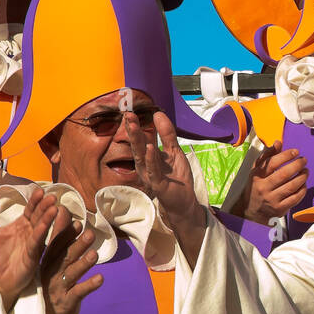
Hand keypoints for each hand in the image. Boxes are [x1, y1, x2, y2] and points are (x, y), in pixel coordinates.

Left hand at [0, 189, 59, 309]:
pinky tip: (45, 224)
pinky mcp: (33, 254)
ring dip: (47, 217)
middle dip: (44, 206)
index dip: (35, 201)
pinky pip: (37, 241)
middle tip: (50, 196)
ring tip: (53, 207)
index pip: (30, 210)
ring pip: (41, 227)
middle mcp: (30, 232)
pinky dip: (41, 232)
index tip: (39, 191)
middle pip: (38, 216)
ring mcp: (33, 242)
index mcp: (21, 225)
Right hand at [39, 216, 102, 313]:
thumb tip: (68, 215)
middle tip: (90, 234)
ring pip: (72, 274)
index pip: (56, 246)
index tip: (78, 223)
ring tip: (94, 255)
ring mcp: (59, 288)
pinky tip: (101, 278)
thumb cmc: (53, 283)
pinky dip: (89, 285)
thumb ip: (62, 241)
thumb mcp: (54, 263)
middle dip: (77, 245)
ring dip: (83, 264)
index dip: (67, 235)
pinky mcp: (67, 301)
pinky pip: (79, 292)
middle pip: (65, 258)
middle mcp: (51, 273)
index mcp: (48, 262)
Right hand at [126, 109, 206, 262]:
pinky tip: (149, 147)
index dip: (135, 126)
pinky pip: (153, 170)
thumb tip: (158, 114)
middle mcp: (145, 166)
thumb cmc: (177, 178)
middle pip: (137, 145)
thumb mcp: (174, 152)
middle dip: (132, 130)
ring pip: (141, 156)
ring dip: (138, 140)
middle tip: (128, 114)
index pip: (140, 139)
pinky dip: (151, 159)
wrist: (185, 202)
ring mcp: (150, 175)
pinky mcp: (157, 184)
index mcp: (148, 158)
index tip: (130, 111)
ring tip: (134, 125)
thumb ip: (167, 134)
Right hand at [242, 140, 307, 223]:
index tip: (295, 152)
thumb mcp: (256, 170)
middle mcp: (263, 188)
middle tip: (304, 160)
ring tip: (306, 171)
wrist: (250, 211)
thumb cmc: (256, 187)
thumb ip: (267, 156)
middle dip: (297, 165)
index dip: (286, 155)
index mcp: (257, 176)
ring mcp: (272, 199)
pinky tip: (303, 184)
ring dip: (302, 177)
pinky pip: (295, 198)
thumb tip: (278, 142)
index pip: (272, 163)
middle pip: (284, 174)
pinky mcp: (280, 209)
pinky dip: (302, 189)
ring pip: (292, 186)